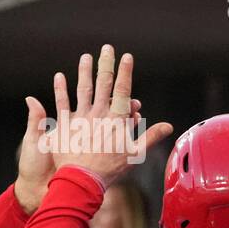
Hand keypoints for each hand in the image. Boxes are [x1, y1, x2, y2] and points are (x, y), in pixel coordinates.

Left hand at [23, 46, 172, 192]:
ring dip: (84, 71)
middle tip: (107, 48)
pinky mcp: (66, 124)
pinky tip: (59, 76)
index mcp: (116, 119)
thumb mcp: (135, 154)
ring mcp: (81, 117)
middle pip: (103, 84)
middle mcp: (99, 113)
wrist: (82, 179)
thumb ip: (151, 137)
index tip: (127, 57)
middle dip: (106, 64)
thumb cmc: (111, 169)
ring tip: (86, 57)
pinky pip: (62, 102)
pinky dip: (60, 89)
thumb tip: (169, 126)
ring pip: (83, 89)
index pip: (122, 90)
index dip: (125, 72)